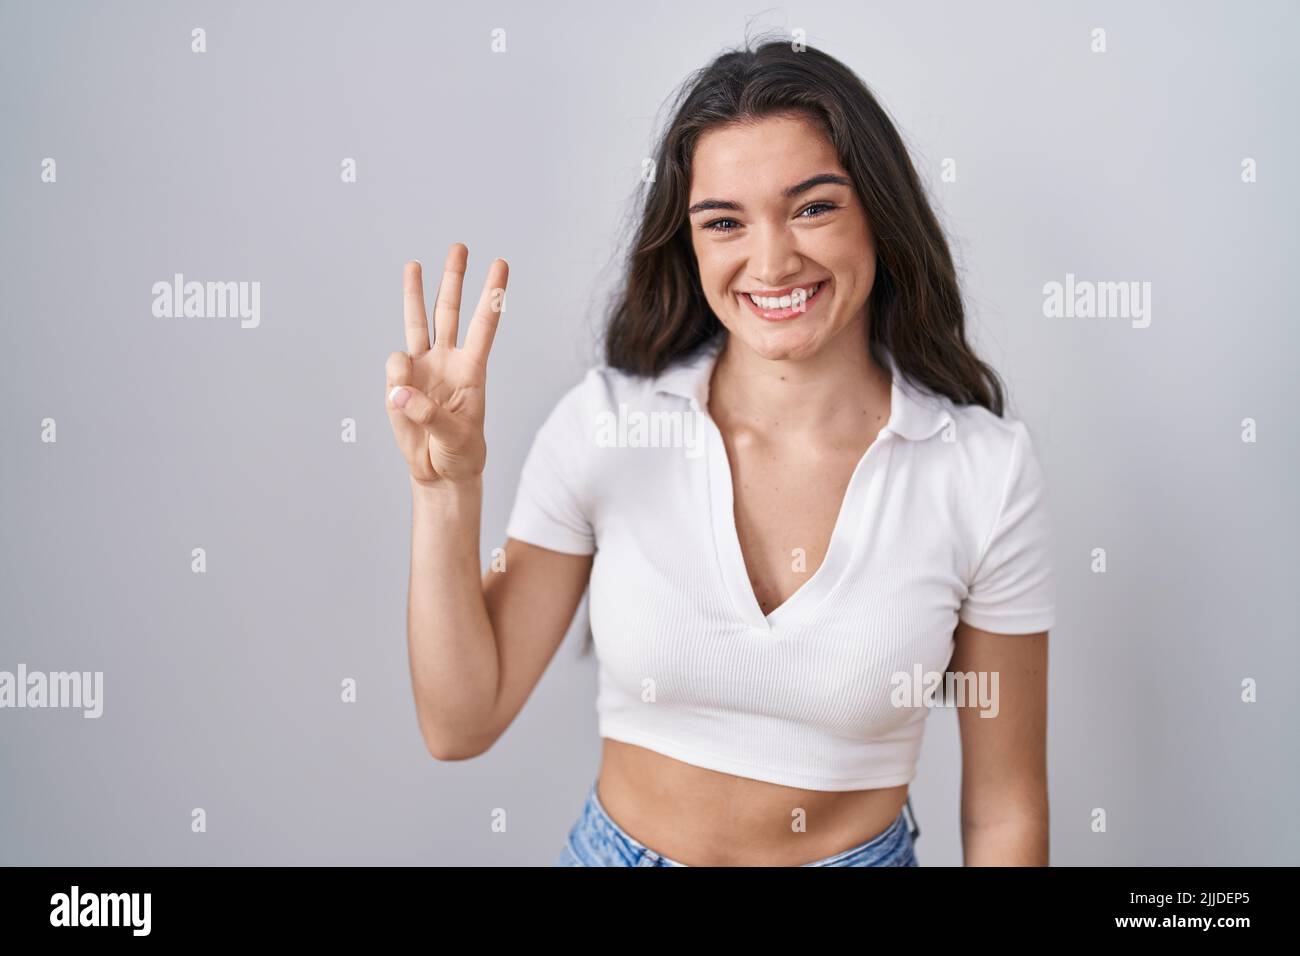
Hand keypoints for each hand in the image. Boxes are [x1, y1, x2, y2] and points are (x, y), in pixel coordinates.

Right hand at [386, 243, 508, 484]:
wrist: (438, 470)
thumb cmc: (459, 452)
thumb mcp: (454, 436)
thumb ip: (427, 414)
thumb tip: (398, 391)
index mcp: (472, 369)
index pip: (484, 325)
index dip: (492, 295)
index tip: (501, 265)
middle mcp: (448, 361)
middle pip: (450, 312)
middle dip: (454, 279)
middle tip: (459, 247)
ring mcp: (423, 368)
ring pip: (419, 322)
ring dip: (415, 293)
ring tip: (414, 264)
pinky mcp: (400, 381)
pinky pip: (394, 367)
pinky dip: (395, 382)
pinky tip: (402, 401)